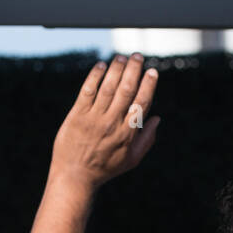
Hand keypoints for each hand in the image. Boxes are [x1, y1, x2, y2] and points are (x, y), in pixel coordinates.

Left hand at [49, 54, 161, 189]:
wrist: (74, 177)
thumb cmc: (105, 169)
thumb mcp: (131, 160)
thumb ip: (146, 139)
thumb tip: (157, 119)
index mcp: (127, 133)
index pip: (141, 103)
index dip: (148, 85)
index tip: (152, 71)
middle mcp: (111, 123)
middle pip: (126, 90)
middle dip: (133, 70)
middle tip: (137, 56)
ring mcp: (93, 118)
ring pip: (108, 87)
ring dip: (116, 69)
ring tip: (121, 57)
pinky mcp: (77, 115)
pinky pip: (87, 91)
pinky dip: (95, 76)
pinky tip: (101, 66)